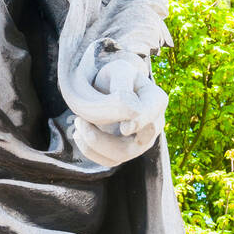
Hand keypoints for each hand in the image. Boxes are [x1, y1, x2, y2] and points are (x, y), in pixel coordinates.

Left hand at [63, 43, 166, 165]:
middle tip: (79, 120)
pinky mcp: (125, 150)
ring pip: (120, 156)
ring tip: (77, 122)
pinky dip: (89, 150)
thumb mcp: (117, 72)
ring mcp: (140, 141)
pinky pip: (109, 161)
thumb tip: (131, 115)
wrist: (106, 83)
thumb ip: (123, 91)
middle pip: (137, 143)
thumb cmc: (114, 75)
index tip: (124, 128)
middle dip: (105, 138)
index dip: (140, 125)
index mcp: (156, 102)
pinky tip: (78, 134)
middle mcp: (153, 125)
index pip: (152, 119)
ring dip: (93, 142)